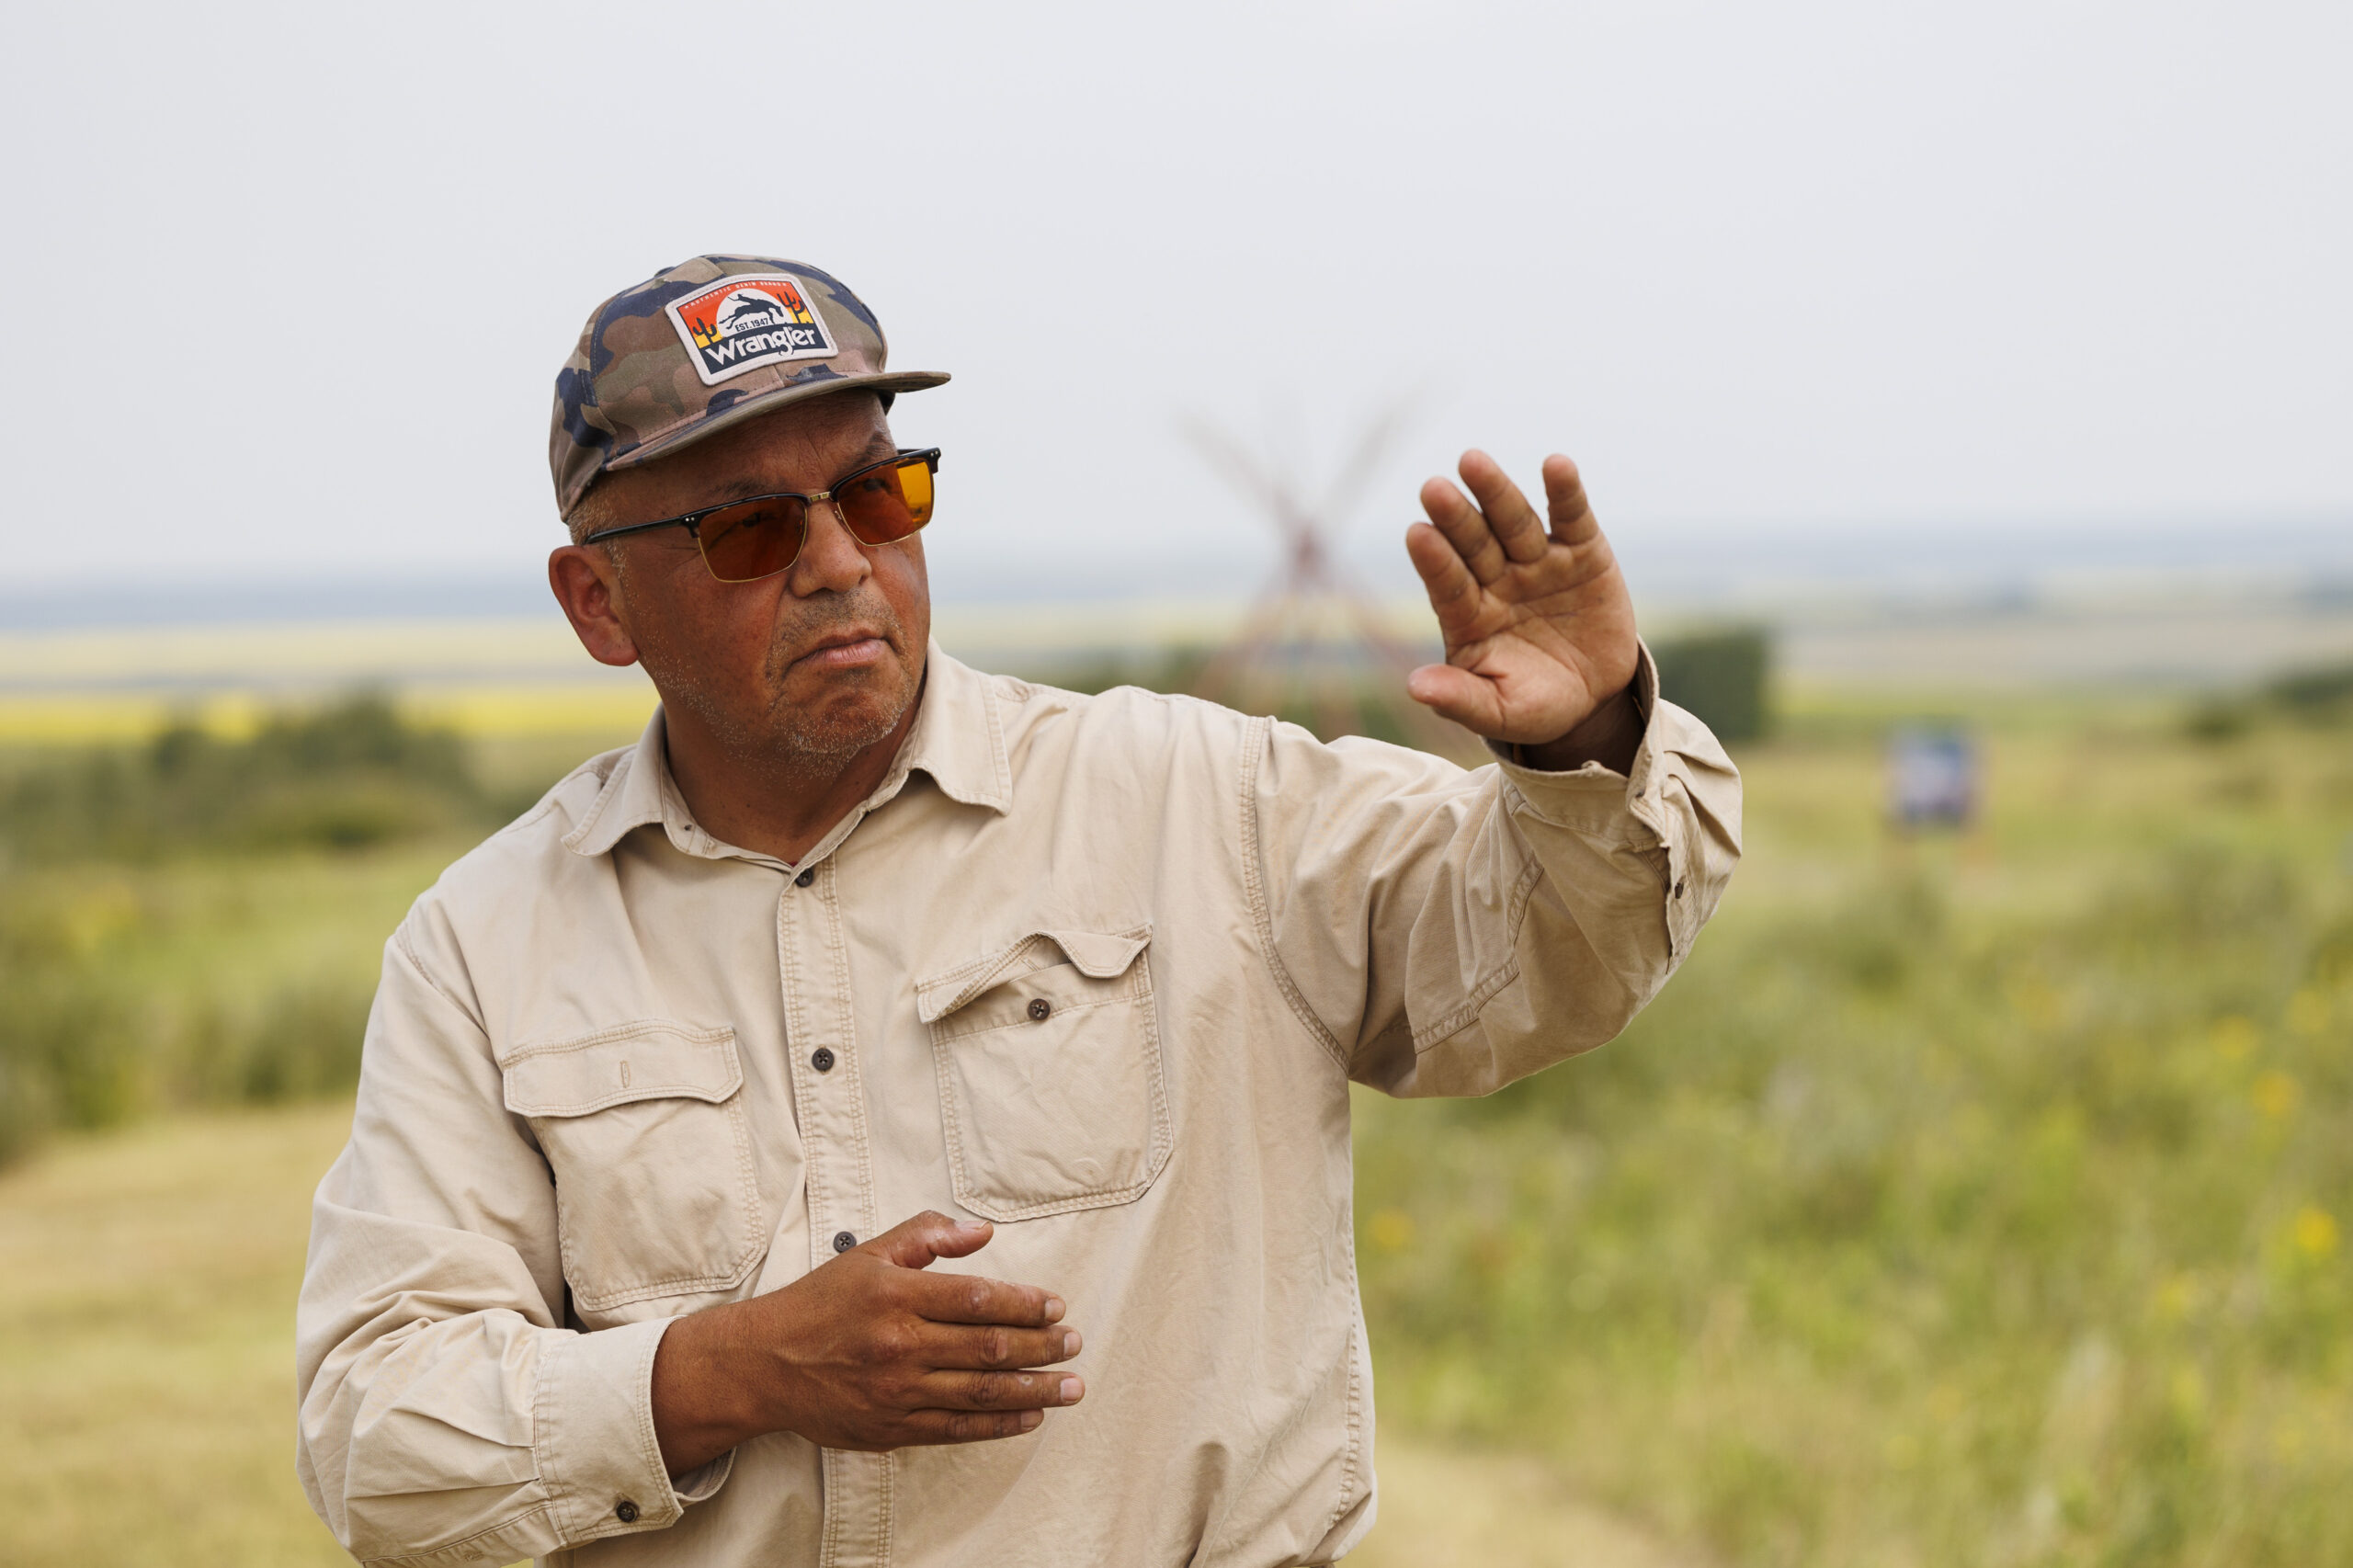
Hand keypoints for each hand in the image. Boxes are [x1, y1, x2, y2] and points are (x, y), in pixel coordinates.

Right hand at [650, 1211, 1082, 1470]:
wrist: (763, 1365)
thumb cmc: (819, 1304)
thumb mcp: (868, 1254)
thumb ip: (926, 1235)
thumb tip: (982, 1229)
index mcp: (895, 1295)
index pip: (975, 1299)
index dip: (1023, 1303)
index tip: (1055, 1305)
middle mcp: (899, 1345)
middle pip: (987, 1347)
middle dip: (1040, 1347)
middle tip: (1074, 1343)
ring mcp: (896, 1392)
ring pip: (980, 1392)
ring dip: (1034, 1390)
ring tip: (1070, 1387)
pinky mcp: (891, 1428)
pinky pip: (957, 1428)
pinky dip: (998, 1425)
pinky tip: (1030, 1417)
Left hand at [1404, 451, 1642, 769]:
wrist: (1594, 699)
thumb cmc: (1534, 705)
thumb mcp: (1498, 711)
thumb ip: (1460, 698)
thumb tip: (1414, 688)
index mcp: (1468, 616)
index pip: (1447, 585)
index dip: (1434, 561)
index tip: (1416, 534)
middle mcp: (1497, 581)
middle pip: (1473, 544)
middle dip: (1455, 516)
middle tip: (1432, 488)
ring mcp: (1538, 563)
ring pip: (1514, 522)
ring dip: (1496, 492)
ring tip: (1472, 462)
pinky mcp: (1582, 553)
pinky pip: (1572, 518)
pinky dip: (1565, 491)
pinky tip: (1556, 465)